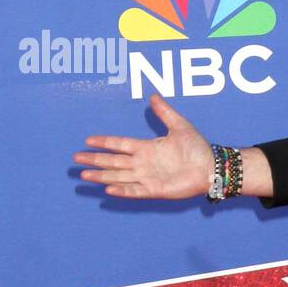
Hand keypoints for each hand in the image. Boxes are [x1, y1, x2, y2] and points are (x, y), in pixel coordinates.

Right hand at [74, 93, 212, 199]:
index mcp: (146, 148)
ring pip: (119, 177)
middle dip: (94, 160)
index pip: (119, 144)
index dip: (104, 142)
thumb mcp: (179, 126)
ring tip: (84, 176)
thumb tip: (153, 96)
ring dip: (102, 176)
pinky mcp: (156, 190)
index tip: (87, 140)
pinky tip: (108, 189)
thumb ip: (165, 112)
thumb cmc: (197, 148)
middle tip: (76, 159)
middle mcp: (143, 163)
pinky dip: (122, 190)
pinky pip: (135, 190)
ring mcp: (148, 177)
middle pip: (113, 161)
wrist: (212, 167)